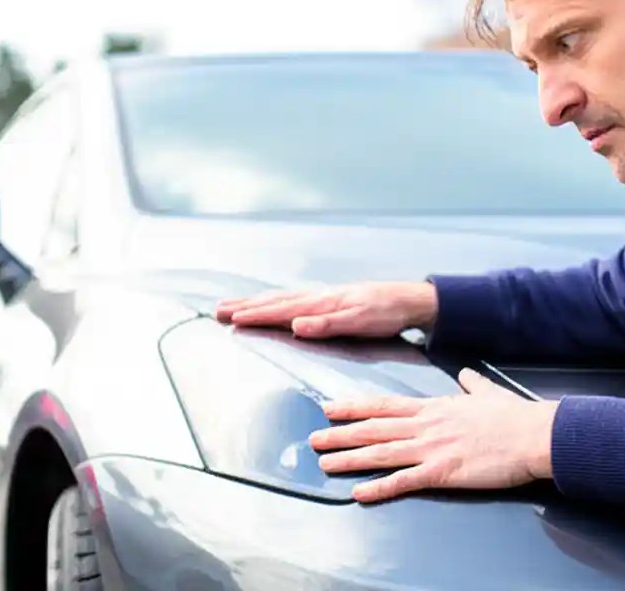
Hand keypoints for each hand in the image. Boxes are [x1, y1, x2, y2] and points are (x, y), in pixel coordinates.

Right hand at [214, 281, 437, 338]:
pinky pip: (291, 299)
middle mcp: (316, 298)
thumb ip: (326, 325)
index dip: (254, 315)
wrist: (407, 300)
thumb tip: (295, 325)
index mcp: (320, 304)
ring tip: (233, 306)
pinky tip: (269, 304)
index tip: (230, 319)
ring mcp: (320, 297)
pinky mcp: (326, 300)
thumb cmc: (384, 313)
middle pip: (274, 302)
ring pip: (280, 299)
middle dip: (245, 307)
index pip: (280, 310)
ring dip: (255, 303)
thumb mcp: (359, 322)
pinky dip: (274, 301)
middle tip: (218, 311)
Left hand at [308, 368, 558, 502]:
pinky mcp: (443, 472)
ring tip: (325, 463)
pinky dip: (379, 487)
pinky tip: (359, 492)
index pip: (385, 406)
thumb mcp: (488, 393)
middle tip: (313, 438)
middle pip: (374, 428)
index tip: (330, 408)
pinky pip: (404, 480)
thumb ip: (472, 384)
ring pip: (381, 452)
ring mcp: (432, 448)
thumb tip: (466, 374)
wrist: (533, 434)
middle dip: (341, 434)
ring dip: (350, 459)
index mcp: (433, 408)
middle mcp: (426, 426)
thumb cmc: (514, 416)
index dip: (354, 407)